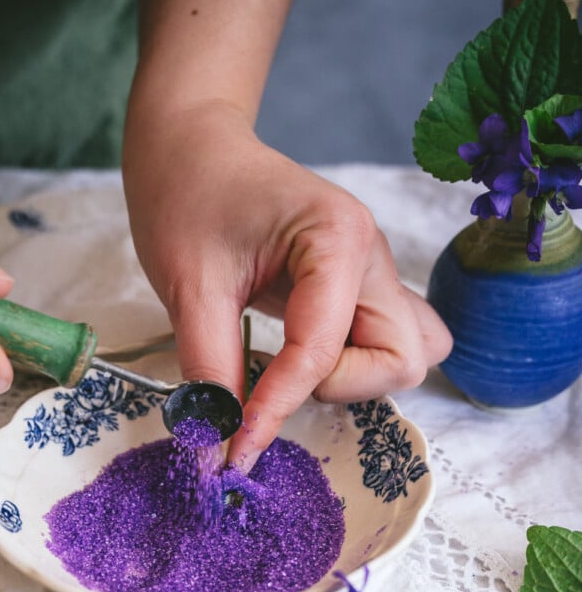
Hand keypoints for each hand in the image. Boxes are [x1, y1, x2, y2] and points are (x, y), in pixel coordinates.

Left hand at [124, 102, 450, 468]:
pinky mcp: (359, 288)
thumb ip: (208, 373)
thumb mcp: (188, 287)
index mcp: (338, 238)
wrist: (191, 144)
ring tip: (284, 364)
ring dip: (352, 380)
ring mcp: (373, 273)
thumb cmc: (186, 195)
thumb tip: (215, 447)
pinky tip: (302, 360)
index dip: (276, 407)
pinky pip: (387, 343)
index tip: (233, 447)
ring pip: (404, 356)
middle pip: (400, 360)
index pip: (321, 352)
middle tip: (270, 378)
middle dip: (336, 387)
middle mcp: (372, 257)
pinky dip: (355, 367)